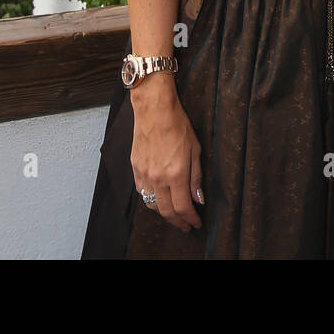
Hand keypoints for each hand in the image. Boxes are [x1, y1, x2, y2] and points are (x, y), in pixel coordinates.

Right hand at [130, 77, 203, 231]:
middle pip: (167, 211)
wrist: (154, 109)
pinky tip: (158, 199)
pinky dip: (151, 200)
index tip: (196, 222)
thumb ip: (196, 177)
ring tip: (173, 214)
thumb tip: (198, 198)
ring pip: (152, 205)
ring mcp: (144, 174)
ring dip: (164, 213)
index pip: (183, 207)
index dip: (190, 219)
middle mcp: (158, 178)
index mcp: (176, 174)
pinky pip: (142, 192)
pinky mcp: (135, 168)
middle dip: (178, 222)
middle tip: (185, 225)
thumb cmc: (177, 124)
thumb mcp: (195, 149)